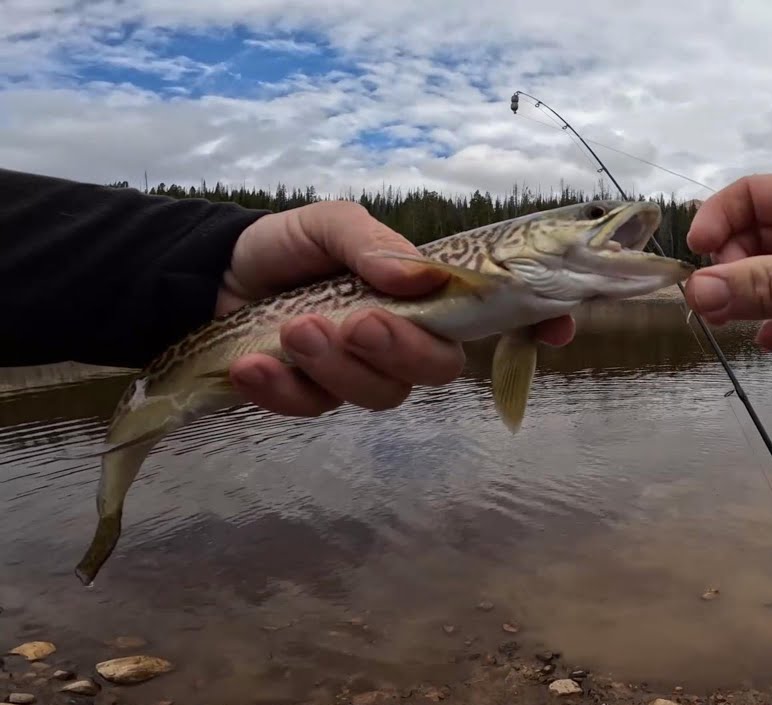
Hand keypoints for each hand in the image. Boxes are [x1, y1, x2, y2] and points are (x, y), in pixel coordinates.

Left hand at [215, 201, 574, 415]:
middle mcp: (407, 341)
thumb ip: (372, 245)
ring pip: (380, 395)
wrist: (211, 273)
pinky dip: (282, 390)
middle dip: (402, 350)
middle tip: (357, 322)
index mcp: (427, 295)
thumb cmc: (289, 246)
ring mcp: (363, 375)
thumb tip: (418, 277)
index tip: (555, 329)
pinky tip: (252, 365)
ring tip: (291, 329)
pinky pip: (314, 410)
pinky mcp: (313, 398)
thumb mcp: (330, 224)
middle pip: (439, 370)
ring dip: (336, 366)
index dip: (537, 325)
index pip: (497, 315)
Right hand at [682, 174, 771, 389]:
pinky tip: (771, 344)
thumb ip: (769, 286)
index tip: (699, 258)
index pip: (752, 194)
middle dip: (729, 266)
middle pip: (756, 238)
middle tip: (716, 304)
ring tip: (735, 326)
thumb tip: (695, 292)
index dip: (718, 219)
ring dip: (750, 299)